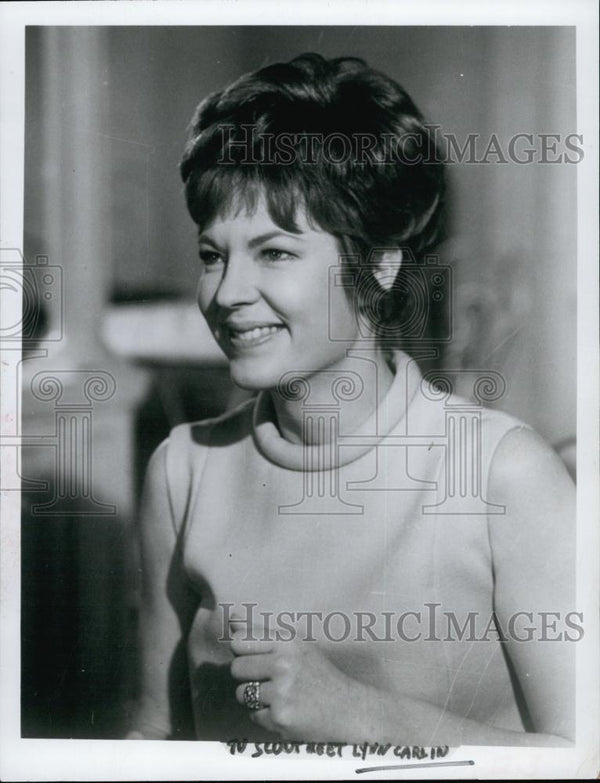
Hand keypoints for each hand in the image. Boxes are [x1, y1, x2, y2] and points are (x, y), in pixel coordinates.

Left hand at [229, 619, 358, 740]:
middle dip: (247, 677)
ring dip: (255, 698)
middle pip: (236, 668)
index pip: (239, 641)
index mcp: (286, 642)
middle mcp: (283, 663)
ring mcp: (281, 691)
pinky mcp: (280, 717)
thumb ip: (262, 632)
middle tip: (268, 680)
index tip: (256, 658)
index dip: (243, 652)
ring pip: (241, 693)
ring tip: (278, 696)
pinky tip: (286, 710)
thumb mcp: (296, 646)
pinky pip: (253, 715)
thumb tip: (232, 618)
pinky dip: (265, 716)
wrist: (347, 709)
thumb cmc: (318, 675)